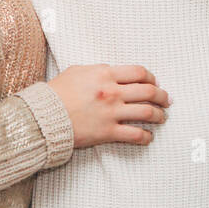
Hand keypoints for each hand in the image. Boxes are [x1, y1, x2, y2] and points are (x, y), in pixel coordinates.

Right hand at [47, 64, 169, 147]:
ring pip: (147, 113)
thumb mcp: (77, 71)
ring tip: (162, 118)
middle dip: (162, 96)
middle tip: (166, 100)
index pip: (139, 73)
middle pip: (148, 92)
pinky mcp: (107, 132)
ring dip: (159, 115)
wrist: (42, 117)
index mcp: (105, 74)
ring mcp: (111, 113)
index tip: (155, 83)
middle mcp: (112, 92)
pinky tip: (148, 137)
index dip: (152, 78)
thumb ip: (98, 70)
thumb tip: (112, 72)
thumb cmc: (56, 93)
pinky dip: (146, 136)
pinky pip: (135, 135)